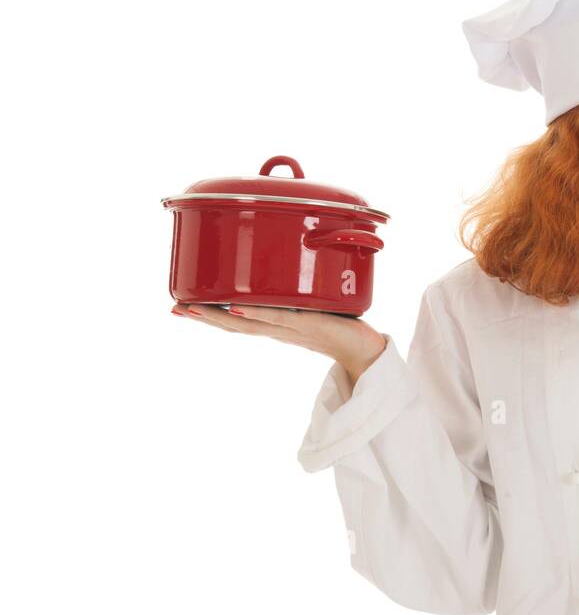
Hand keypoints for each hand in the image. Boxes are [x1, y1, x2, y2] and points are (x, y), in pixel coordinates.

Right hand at [170, 302, 387, 384]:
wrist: (368, 349)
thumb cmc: (343, 328)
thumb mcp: (313, 305)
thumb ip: (297, 291)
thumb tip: (284, 266)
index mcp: (276, 325)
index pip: (236, 319)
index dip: (208, 315)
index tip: (181, 305)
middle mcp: (279, 329)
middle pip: (233, 324)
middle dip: (202, 317)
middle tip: (175, 308)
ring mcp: (291, 327)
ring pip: (249, 322)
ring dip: (219, 315)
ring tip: (194, 309)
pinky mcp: (310, 323)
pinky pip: (279, 316)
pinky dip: (258, 312)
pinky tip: (238, 307)